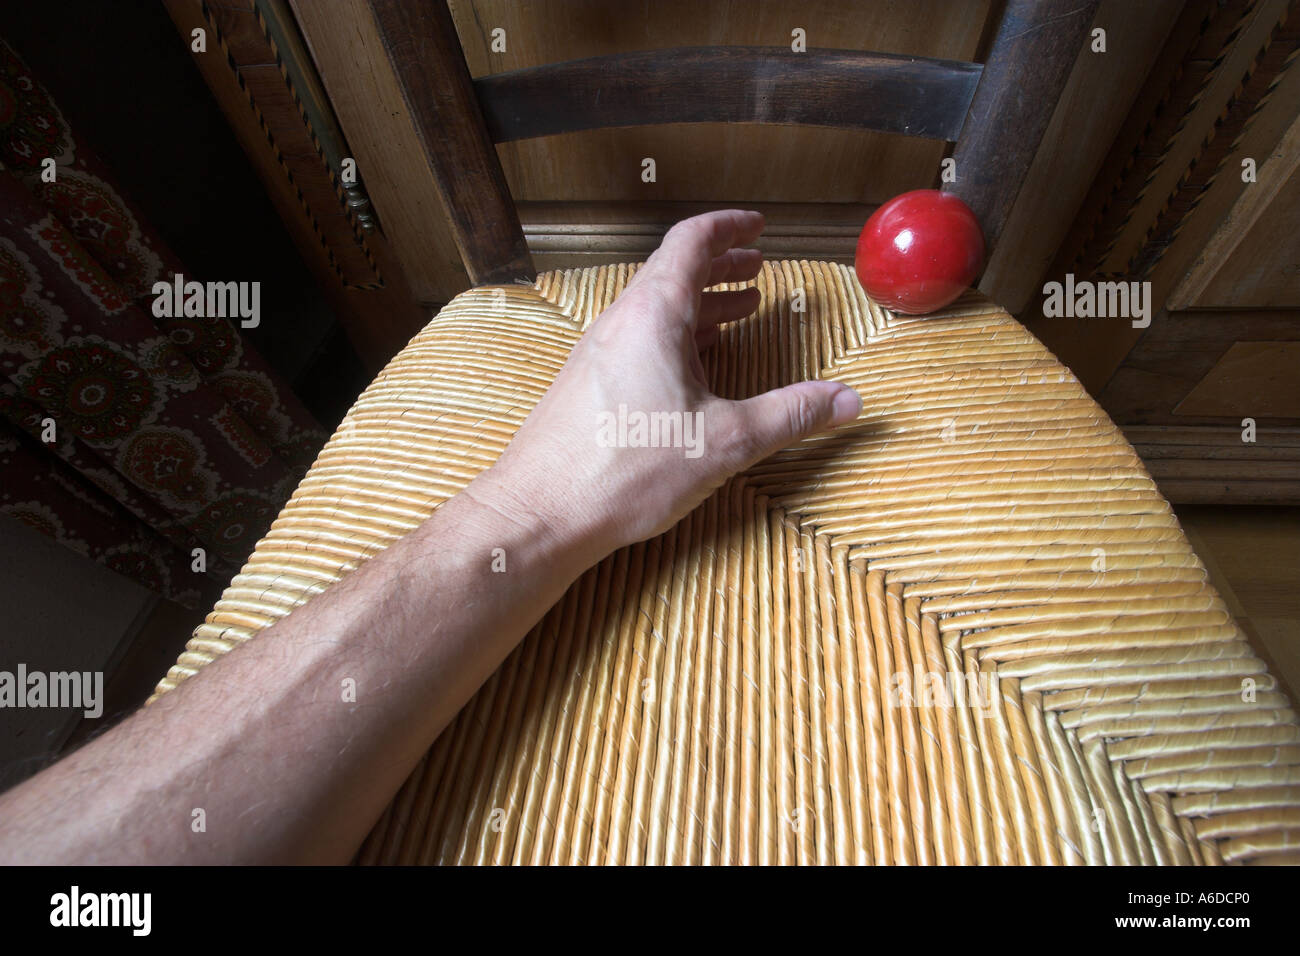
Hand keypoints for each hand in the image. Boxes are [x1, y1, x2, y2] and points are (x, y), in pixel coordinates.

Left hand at [467, 210, 861, 561]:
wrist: (538, 512)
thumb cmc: (627, 470)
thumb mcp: (725, 442)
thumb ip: (790, 415)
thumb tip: (849, 400)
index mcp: (654, 314)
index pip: (692, 242)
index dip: (729, 227)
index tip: (759, 226)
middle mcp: (620, 322)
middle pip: (673, 273)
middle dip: (721, 267)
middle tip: (757, 270)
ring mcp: (598, 353)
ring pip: (654, 309)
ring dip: (699, 305)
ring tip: (739, 312)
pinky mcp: (587, 385)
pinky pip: (637, 340)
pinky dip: (674, 336)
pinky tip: (693, 368)